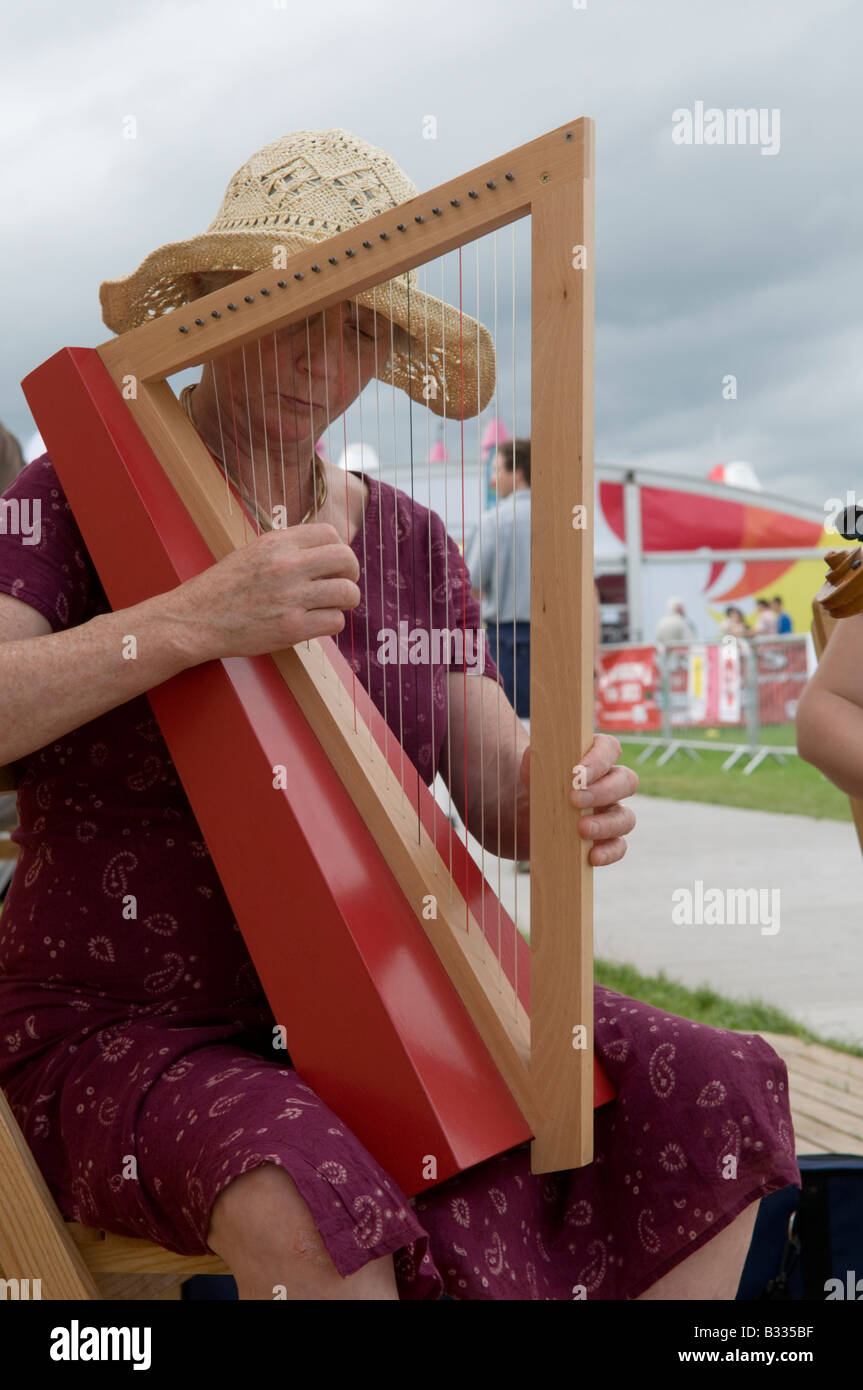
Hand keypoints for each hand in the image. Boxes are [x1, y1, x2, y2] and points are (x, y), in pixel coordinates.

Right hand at [164, 523, 360, 662]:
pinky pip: (335, 621)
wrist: (195, 620)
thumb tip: (326, 550)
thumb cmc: (223, 588)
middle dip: (350, 573)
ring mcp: (291, 597)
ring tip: (331, 605)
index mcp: (277, 543)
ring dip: (345, 601)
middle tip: (341, 583)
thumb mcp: (253, 552)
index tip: (332, 563)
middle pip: (346, 559)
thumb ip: (287, 548)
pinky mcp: (292, 628)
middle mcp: (287, 566)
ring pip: (347, 593)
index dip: (338, 548)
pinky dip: (331, 622)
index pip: (330, 534)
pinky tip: (316, 622)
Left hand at [519, 732, 637, 866]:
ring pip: (626, 817)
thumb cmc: (536, 781)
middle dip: (603, 792)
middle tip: (575, 800)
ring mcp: (612, 812)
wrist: (527, 812)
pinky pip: (619, 846)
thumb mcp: (531, 765)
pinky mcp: (607, 839)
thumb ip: (535, 757)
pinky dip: (609, 852)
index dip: (599, 759)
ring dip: (606, 824)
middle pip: (627, 782)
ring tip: (581, 829)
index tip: (577, 773)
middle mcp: (611, 783)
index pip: (610, 749)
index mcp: (596, 757)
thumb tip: (534, 756)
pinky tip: (592, 856)